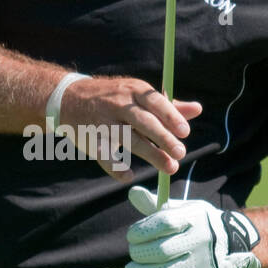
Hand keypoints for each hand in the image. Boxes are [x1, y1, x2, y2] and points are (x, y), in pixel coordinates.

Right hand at [59, 76, 200, 182]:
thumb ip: (168, 105)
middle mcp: (118, 104)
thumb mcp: (138, 94)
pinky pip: (104, 156)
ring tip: (170, 167)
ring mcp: (103, 122)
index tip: (185, 132)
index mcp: (133, 90)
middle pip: (144, 122)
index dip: (170, 117)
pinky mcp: (90, 139)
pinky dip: (116, 167)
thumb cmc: (113, 97)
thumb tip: (197, 109)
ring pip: (128, 139)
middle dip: (163, 138)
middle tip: (181, 153)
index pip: (155, 102)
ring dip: (150, 154)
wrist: (69, 98)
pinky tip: (129, 176)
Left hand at [124, 186, 261, 267]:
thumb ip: (155, 205)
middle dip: (140, 253)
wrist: (232, 243)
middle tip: (134, 253)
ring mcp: (201, 263)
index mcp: (194, 217)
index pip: (164, 222)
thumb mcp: (183, 209)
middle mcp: (200, 240)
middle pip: (162, 250)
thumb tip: (133, 192)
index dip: (142, 230)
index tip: (132, 236)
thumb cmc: (197, 224)